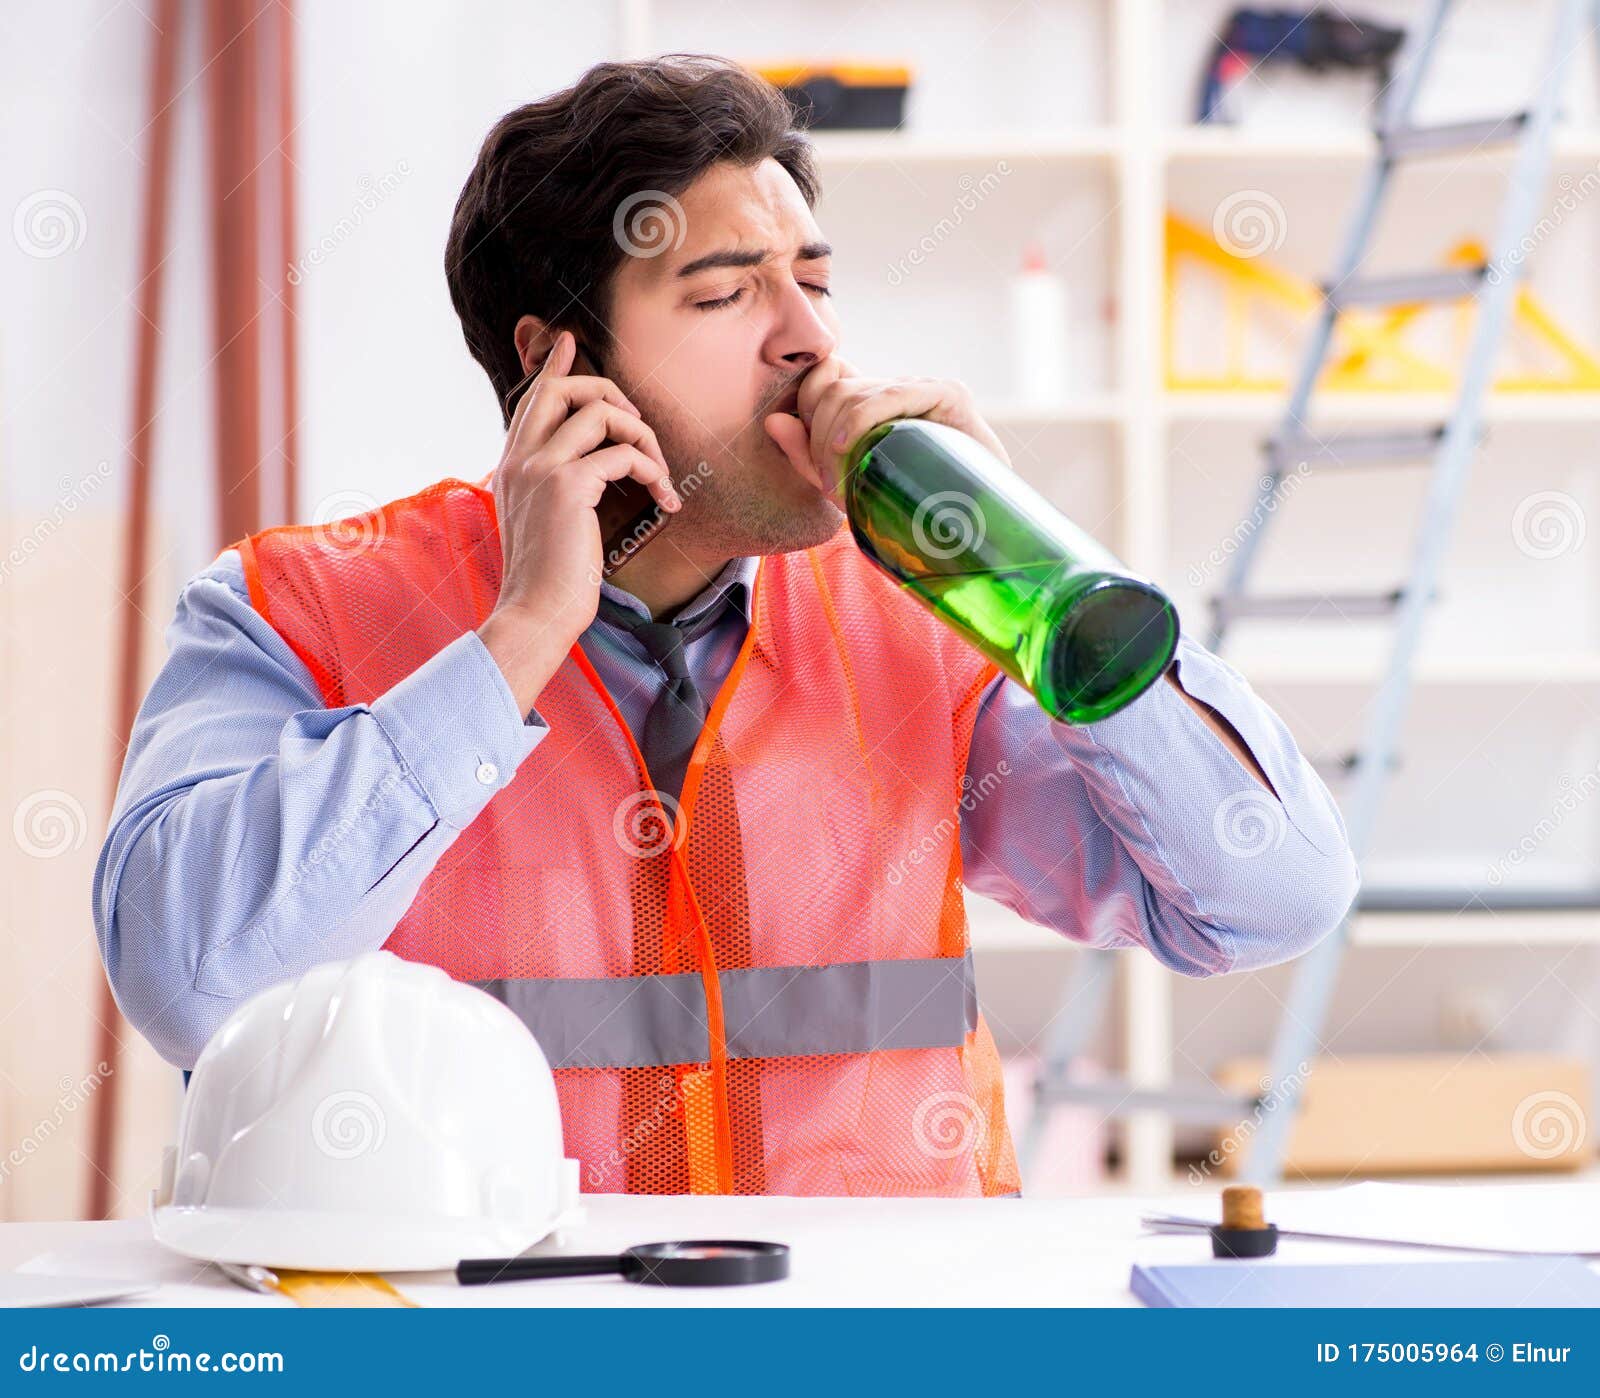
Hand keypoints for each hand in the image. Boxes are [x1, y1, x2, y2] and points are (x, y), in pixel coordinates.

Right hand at [478, 329, 680, 711]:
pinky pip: (623, 454)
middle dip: (609, 392)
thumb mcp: (544, 524)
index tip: (569, 342)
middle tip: (639, 424)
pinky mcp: (568, 485)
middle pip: (563, 388)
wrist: (536, 614)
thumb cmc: (550, 581)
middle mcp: (521, 458)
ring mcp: (541, 468)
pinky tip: (665, 501)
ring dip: (644, 437)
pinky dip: (653, 472)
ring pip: (601, 412)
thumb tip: (585, 472)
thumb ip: (554, 489)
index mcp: (512, 466)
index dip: (556, 368)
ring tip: (660, 474)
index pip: (533, 400)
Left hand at [763, 354, 1011, 498]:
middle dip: (815, 438)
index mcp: (873, 399)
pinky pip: (889, 396)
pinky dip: (858, 421)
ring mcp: (923, 387)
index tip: (815, 469)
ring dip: (832, 443)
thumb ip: (805, 455)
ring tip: (842, 489)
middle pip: (830, 388)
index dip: (805, 417)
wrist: (976, 529)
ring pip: (851, 394)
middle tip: (828, 487)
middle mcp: (896, 386)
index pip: (820, 379)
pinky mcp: (948, 395)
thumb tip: (771, 421)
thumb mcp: (843, 483)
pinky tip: (843, 449)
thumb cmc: (909, 509)